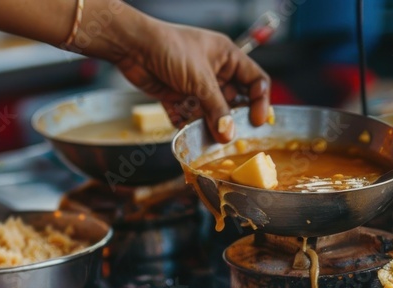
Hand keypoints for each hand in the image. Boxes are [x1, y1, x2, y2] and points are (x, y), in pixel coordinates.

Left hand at [114, 22, 269, 142]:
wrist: (131, 47)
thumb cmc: (169, 48)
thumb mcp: (200, 80)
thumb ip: (217, 109)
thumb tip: (229, 135)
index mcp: (227, 57)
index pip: (255, 80)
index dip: (260, 101)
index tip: (258, 122)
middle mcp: (215, 72)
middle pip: (234, 101)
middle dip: (232, 119)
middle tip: (232, 136)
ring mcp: (196, 85)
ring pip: (211, 112)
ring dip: (208, 125)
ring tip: (207, 135)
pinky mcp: (178, 97)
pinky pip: (190, 117)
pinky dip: (188, 124)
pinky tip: (184, 127)